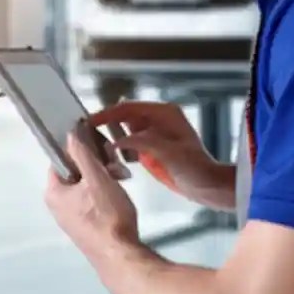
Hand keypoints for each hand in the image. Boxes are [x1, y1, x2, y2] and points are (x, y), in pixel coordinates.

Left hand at [45, 130, 139, 261]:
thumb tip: (69, 134)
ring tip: (122, 178)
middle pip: (74, 171)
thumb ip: (82, 154)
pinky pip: (91, 199)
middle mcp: (56, 205)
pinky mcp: (85, 225)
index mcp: (53, 192)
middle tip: (115, 165)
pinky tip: (119, 193)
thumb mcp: (96, 178)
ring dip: (104, 176)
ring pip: (85, 184)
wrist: (121, 256)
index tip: (98, 146)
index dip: (79, 149)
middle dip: (97, 164)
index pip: (60, 158)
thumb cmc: (107, 216)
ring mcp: (70, 216)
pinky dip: (105, 192)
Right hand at [88, 101, 235, 210]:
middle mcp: (158, 119)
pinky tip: (110, 154)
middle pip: (125, 115)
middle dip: (106, 122)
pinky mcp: (153, 147)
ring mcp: (155, 133)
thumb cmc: (194, 168)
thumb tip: (117, 141)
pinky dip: (120, 146)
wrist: (208, 186)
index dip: (107, 113)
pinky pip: (131, 142)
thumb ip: (141, 142)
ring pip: (126, 128)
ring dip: (111, 134)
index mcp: (164, 113)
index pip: (128, 108)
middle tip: (85, 131)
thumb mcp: (166, 153)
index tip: (89, 121)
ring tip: (92, 142)